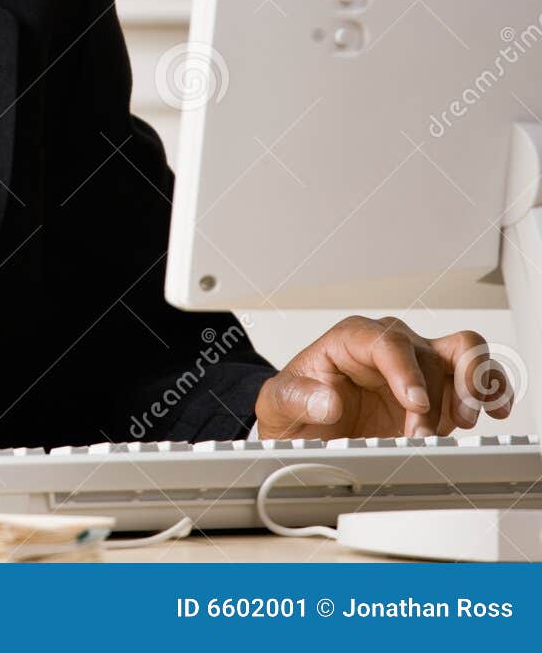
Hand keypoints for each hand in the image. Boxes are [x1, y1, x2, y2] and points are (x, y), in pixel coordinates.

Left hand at [255, 315, 513, 438]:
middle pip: (428, 351)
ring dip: (472, 386)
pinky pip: (476, 377)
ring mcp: (418, 366)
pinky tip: (494, 410)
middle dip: (434, 394)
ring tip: (464, 421)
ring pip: (463, 353)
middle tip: (424, 432)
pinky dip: (491, 390)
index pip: (386, 342)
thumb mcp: (278, 402)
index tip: (413, 403)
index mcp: (350, 339)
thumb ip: (297, 397)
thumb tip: (327, 399)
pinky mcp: (439, 390)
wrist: (305, 425)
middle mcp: (389, 346)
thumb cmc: (295, 405)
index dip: (404, 370)